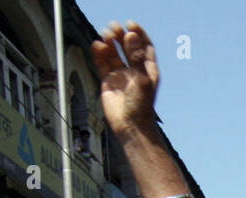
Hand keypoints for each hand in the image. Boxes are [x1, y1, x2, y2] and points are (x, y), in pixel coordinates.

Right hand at [92, 20, 158, 136]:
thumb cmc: (141, 106)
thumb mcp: (142, 79)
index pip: (144, 46)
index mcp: (147, 69)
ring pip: (113, 53)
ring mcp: (121, 75)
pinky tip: (97, 46)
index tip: (130, 24)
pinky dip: (99, 54)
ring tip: (105, 35)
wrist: (130, 126)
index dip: (138, 34)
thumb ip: (136, 56)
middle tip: (114, 28)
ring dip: (109, 43)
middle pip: (127, 47)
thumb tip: (131, 35)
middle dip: (121, 36)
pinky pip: (102, 63)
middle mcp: (134, 70)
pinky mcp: (108, 81)